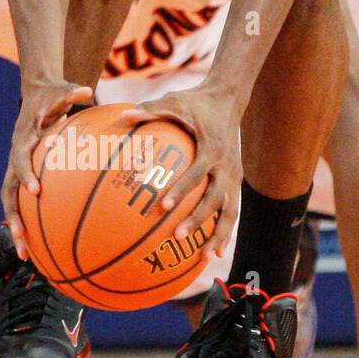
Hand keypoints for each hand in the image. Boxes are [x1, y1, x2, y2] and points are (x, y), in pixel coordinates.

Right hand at [2, 79, 94, 254]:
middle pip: (8, 192)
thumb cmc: (52, 95)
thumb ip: (72, 92)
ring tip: (27, 257)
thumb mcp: (61, 90)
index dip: (26, 175)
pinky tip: (43, 245)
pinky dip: (31, 223)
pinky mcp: (25, 177)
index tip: (35, 191)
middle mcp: (15, 158)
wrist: (37, 97)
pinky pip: (25, 203)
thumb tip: (87, 90)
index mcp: (22, 140)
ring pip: (13, 204)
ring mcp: (18, 170)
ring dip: (18, 229)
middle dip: (14, 217)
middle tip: (23, 240)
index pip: (20, 159)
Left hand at [140, 84, 242, 260]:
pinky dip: (225, 230)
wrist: (228, 99)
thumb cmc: (195, 101)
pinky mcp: (236, 181)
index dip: (181, 190)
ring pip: (230, 210)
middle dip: (198, 218)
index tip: (163, 206)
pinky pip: (232, 209)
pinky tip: (215, 252)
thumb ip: (150, 109)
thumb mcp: (174, 100)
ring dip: (219, 234)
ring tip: (206, 258)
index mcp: (212, 147)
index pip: (197, 173)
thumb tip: (122, 114)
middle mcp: (227, 165)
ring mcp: (234, 175)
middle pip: (215, 198)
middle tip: (178, 235)